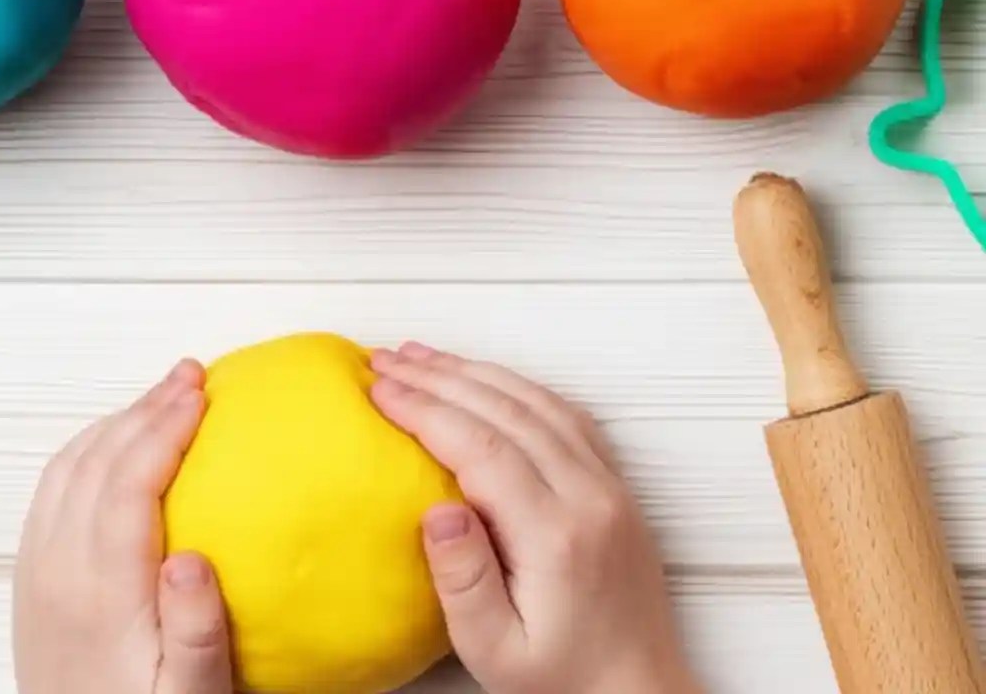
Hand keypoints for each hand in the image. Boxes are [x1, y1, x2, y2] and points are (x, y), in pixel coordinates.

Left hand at [12, 360, 233, 693]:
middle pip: (94, 462)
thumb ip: (195, 632)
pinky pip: (50, 492)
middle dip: (144, 408)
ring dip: (114, 422)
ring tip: (161, 396)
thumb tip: (193, 557)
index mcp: (100, 593)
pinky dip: (86, 450)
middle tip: (189, 375)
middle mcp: (58, 571)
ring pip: (66, 469)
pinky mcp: (32, 579)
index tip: (201, 393)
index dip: (163, 429)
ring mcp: (37, 571)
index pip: (126, 484)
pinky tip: (116, 445)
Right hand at [371, 343, 701, 693]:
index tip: (378, 388)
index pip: (481, 446)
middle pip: (507, 411)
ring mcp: (609, 486)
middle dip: (440, 377)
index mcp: (555, 534)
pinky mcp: (616, 487)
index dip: (425, 409)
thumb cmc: (561, 677)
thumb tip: (435, 509)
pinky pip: (567, 415)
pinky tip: (487, 379)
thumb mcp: (496, 650)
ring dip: (477, 372)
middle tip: (386, 358)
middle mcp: (589, 496)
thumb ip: (463, 581)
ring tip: (423, 356)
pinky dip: (519, 387)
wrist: (639, 690)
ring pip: (539, 403)